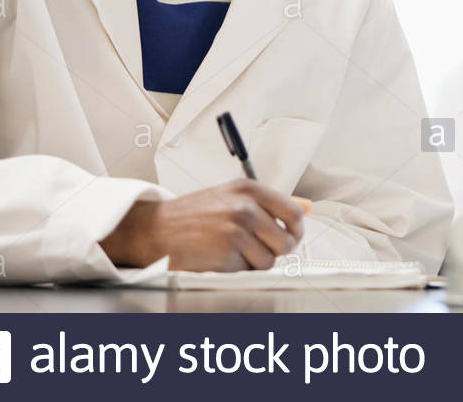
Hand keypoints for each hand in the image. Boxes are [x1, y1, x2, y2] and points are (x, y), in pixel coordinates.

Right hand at [99, 178, 305, 270]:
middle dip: (275, 251)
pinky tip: (220, 258)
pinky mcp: (226, 256)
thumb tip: (308, 207)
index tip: (289, 236)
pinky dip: (237, 270)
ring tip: (232, 251)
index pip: (294, 212)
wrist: (154, 230)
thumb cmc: (192, 214)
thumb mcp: (232, 195)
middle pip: (286, 242)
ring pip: (268, 261)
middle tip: (256, 248)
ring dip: (254, 262)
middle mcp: (246, 208)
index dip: (296, 230)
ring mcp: (236, 232)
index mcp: (249, 189)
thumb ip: (271, 202)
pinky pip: (248, 272)